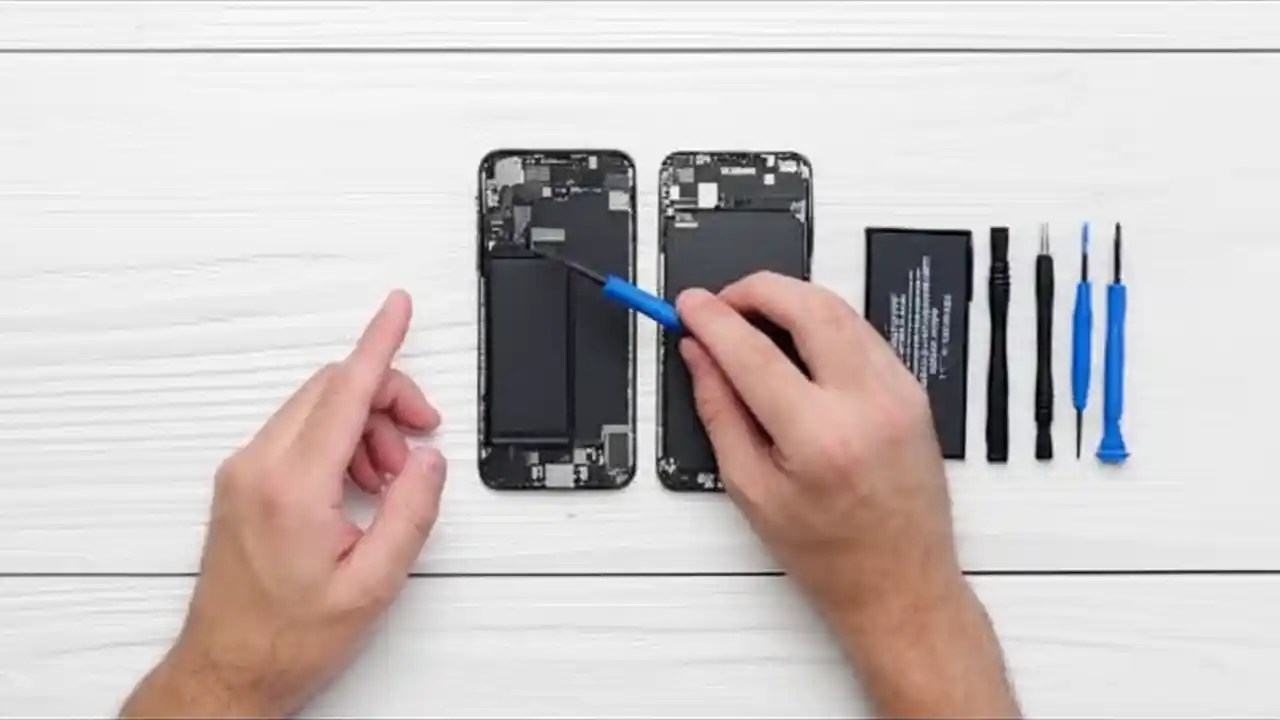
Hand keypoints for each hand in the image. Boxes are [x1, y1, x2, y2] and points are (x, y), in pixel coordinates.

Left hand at [122, 291, 446, 718]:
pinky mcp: (241, 482)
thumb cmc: (286, 638)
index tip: (399, 309)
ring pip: (315, 408)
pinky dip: (337, 443)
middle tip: (420, 433)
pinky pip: (297, 434)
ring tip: (388, 479)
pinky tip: (359, 484)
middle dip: (386, 397)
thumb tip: (427, 461)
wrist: (229, 668)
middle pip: (331, 390)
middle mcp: (258, 468)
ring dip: (363, 425)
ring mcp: (244, 473)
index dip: (380, 344)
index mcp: (293, 488)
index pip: (345, 391)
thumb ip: (409, 511)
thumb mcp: (373, 584)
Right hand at [677, 273, 1016, 716]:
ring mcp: (898, 394)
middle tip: (722, 303)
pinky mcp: (913, 392)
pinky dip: (824, 322)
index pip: (752, 352)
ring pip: (840, 308)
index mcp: (819, 438)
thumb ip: (721, 413)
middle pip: (807, 305)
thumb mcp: (752, 491)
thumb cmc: (832, 555)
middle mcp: (867, 405)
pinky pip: (863, 332)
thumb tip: (700, 356)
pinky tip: (798, 343)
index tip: (690, 306)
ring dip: (791, 300)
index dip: (712, 319)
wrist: (901, 584)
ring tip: (753, 321)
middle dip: (755, 289)